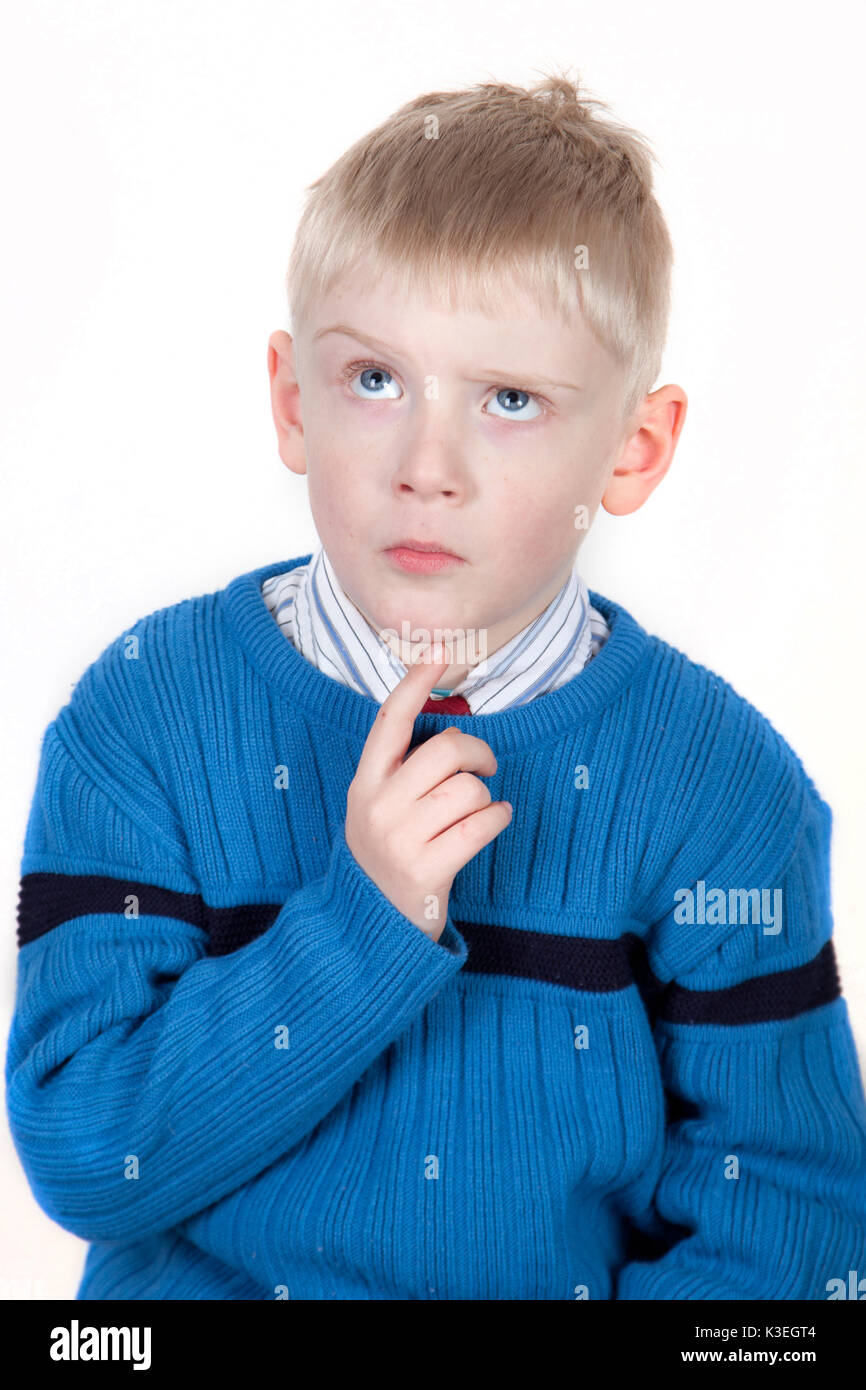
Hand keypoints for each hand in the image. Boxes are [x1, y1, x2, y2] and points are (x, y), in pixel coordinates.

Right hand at [344, 643, 512, 939]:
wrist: (370, 925)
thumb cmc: (390, 855)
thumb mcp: (380, 807)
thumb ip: (405, 770)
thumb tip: (454, 730)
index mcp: (365, 783)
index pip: (389, 721)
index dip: (416, 683)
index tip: (439, 651)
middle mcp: (377, 805)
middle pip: (446, 750)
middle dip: (479, 753)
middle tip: (487, 767)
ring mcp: (400, 838)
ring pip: (469, 789)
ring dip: (486, 796)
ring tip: (478, 812)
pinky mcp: (427, 869)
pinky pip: (483, 823)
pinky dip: (499, 818)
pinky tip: (492, 824)